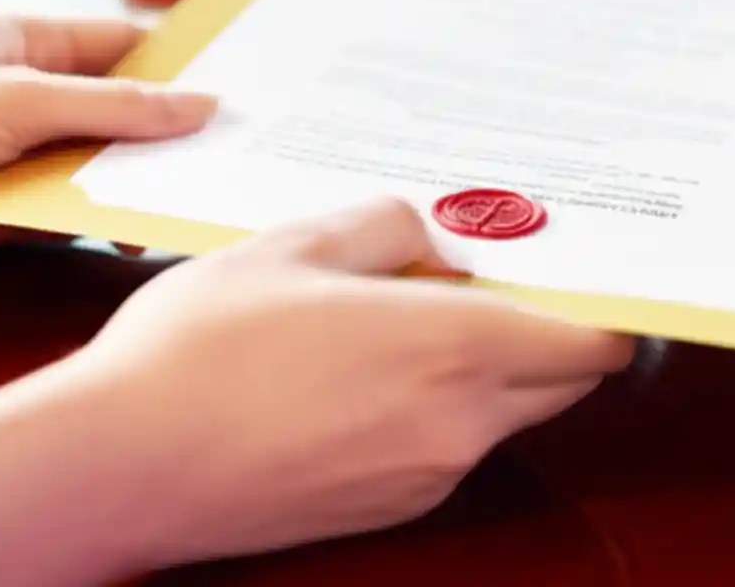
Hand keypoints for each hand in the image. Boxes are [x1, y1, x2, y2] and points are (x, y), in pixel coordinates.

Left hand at [0, 15, 215, 279]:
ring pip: (105, 170)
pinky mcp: (10, 211)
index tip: (244, 90)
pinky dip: (108, 226)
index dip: (183, 64)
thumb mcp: (17, 101)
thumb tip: (202, 107)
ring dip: (143, 187)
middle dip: (173, 136)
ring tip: (196, 203)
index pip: (124, 45)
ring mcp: (21, 156)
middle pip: (123, 114)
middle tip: (239, 157)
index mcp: (29, 45)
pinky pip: (75, 215)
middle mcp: (32, 98)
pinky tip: (140, 237)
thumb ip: (112, 109)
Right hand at [71, 198, 633, 569]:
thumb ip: (384, 226)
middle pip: (562, 380)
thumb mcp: (291, 246)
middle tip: (492, 281)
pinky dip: (440, 408)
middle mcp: (461, 423)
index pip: (596, 342)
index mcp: (455, 348)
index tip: (591, 275)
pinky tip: (365, 374)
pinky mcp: (391, 509)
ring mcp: (429, 475)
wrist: (125, 464)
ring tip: (404, 318)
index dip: (609, 308)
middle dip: (551, 332)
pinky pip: (450, 447)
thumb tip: (430, 239)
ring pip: (504, 412)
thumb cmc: (200, 347)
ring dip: (485, 368)